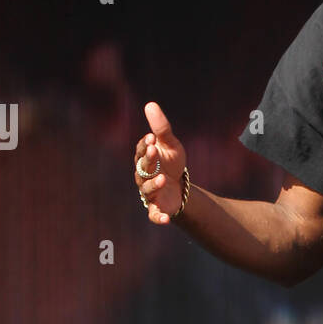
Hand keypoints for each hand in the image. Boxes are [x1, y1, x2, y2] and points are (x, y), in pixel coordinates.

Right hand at [133, 101, 186, 223]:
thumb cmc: (171, 163)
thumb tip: (150, 104)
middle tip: (154, 150)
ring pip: (147, 189)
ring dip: (153, 184)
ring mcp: (149, 193)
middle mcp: (143, 176)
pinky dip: (158, 217)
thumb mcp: (170, 144)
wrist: (180, 186)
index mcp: (145, 159)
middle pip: (142, 168)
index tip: (152, 138)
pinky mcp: (157, 208)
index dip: (145, 145)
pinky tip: (165, 219)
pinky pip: (154, 214)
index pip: (141, 151)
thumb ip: (161, 127)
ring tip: (162, 177)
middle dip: (148, 160)